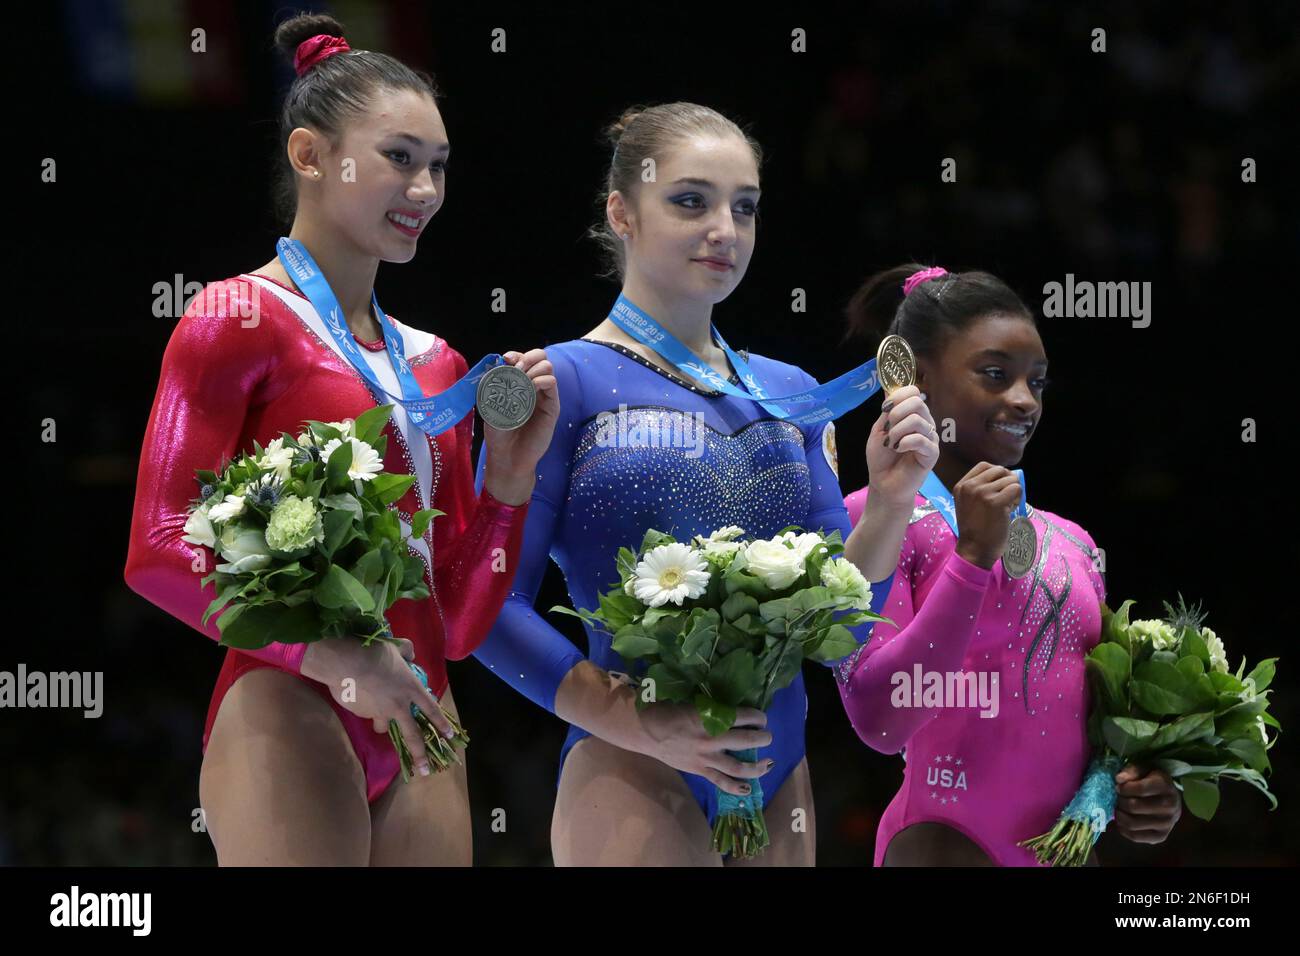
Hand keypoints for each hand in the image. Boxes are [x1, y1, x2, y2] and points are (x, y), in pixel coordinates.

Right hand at [300, 636, 452, 775]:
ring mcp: (379, 713)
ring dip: (383, 724)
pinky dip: (364, 707)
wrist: (346, 662)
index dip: (441, 724)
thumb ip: (407, 652)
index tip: (449, 737)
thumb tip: (410, 655)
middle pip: (413, 736)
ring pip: (383, 726)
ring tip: (378, 714)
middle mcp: (398, 706)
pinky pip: (365, 713)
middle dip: (421, 755)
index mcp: (411, 689)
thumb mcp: (396, 648)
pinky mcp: (361, 714)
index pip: (432, 710)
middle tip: (425, 770)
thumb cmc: (375, 652)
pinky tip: (356, 694)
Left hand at [481, 349, 558, 504]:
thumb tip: (500, 363)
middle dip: (527, 357)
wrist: (508, 456)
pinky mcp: (552, 406)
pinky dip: (541, 380)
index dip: (515, 355)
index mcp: (517, 383)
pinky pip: (552, 383)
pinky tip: (530, 389)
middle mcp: (532, 386)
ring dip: (533, 368)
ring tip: (522, 382)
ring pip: (547, 366)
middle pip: (539, 356)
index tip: (506, 360)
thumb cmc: (498, 432)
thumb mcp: (491, 404)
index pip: (522, 358)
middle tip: (516, 369)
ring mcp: (543, 395)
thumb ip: (495, 383)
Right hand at [637, 702, 773, 796]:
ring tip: (768, 763)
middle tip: (768, 737)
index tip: (761, 718)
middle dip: (763, 739)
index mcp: (711, 716)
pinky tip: (748, 788)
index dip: (758, 717)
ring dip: (756, 766)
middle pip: (747, 741)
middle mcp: (712, 738)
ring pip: (738, 766)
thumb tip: (734, 711)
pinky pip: (721, 782)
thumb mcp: (694, 702)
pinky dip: (736, 787)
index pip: (744, 716)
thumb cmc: (668, 709)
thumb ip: (714, 709)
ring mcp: (706, 757)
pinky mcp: (699, 770)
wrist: (645, 729)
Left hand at [866, 385, 939, 507]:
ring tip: (890, 444)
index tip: (885, 409)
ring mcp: (930, 437)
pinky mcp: (933, 453)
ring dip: (897, 432)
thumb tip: (889, 389)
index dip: (898, 396)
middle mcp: (925, 423)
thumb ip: (887, 412)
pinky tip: (898, 449)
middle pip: (917, 402)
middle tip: (887, 430)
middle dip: (896, 413)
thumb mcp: (879, 430)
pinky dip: (905, 442)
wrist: (883, 483)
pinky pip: (921, 439)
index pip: (914, 392)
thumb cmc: (881, 458)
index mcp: (913, 415)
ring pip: (917, 420)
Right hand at [952, 462, 1022, 568]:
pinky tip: (1010, 510)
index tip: (999, 488)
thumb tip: (1010, 475)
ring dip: (1013, 492)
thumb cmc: (976, 529)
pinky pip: (1016, 489)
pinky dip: (1018, 499)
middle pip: (999, 470)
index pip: (984, 466)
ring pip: (1010, 480)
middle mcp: (970, 486)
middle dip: (1007, 482)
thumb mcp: (969, 503)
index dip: (997, 474)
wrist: (975, 549)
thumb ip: (980, 488)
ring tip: (1006, 507)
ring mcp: (982, 493)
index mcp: (961, 485)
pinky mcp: (996, 502)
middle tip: (1006, 498)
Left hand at [1113, 764, 1181, 843]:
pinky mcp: (1160, 837)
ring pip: (1132, 824)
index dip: (1123, 788)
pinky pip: (1135, 836)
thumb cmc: (1152, 780)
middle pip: (1133, 807)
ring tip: (1119, 808)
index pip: (1139, 789)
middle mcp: (1170, 807)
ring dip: (1119, 815)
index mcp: (1165, 786)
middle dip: (1120, 801)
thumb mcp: (1143, 769)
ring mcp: (1167, 824)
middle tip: (1118, 798)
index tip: (1118, 787)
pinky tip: (1122, 819)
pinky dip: (1123, 828)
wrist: (1170, 798)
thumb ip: (1131, 771)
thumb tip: (1119, 779)